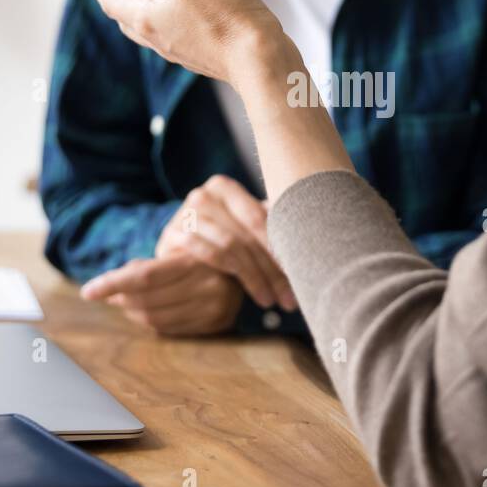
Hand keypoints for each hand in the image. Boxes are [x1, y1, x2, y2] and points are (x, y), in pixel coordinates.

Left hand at [80, 253, 243, 335]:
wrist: (253, 268)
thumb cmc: (206, 255)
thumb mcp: (182, 249)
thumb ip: (149, 264)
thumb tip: (113, 283)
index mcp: (196, 261)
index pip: (145, 276)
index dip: (113, 283)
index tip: (88, 291)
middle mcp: (208, 286)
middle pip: (145, 301)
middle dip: (120, 298)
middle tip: (109, 292)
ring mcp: (213, 309)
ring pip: (153, 318)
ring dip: (132, 311)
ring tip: (126, 300)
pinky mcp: (215, 324)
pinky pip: (168, 329)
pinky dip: (150, 321)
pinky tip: (147, 310)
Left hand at [87, 0, 289, 88]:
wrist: (263, 63)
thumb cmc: (225, 16)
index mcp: (150, 19)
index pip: (115, 3)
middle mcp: (164, 40)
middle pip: (132, 24)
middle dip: (120, 9)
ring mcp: (189, 53)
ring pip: (157, 37)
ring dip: (145, 22)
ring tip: (145, 14)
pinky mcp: (214, 59)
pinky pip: (185, 42)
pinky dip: (175, 30)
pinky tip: (191, 26)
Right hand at [157, 175, 296, 310]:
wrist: (177, 250)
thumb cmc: (222, 237)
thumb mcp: (245, 229)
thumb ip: (272, 228)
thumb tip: (313, 249)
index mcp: (224, 187)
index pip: (259, 218)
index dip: (281, 247)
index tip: (301, 272)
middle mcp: (203, 195)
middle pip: (247, 234)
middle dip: (272, 269)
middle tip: (289, 297)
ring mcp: (185, 214)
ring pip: (231, 248)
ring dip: (255, 278)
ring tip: (271, 300)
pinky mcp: (173, 236)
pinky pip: (209, 256)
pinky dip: (232, 277)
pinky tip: (246, 296)